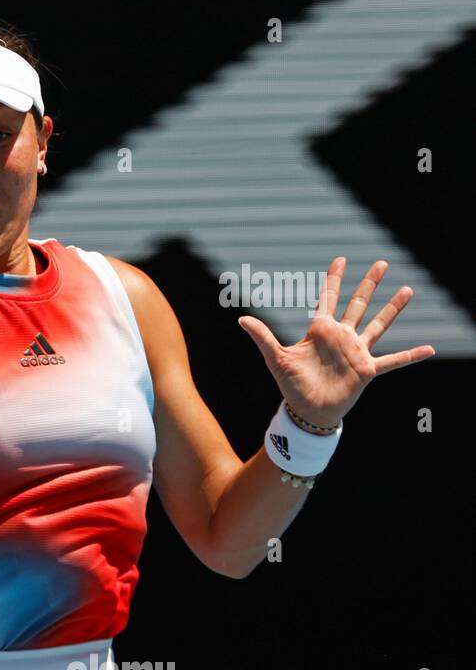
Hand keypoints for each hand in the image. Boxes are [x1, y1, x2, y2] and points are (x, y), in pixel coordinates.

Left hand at [236, 257, 434, 426]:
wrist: (306, 411)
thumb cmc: (291, 385)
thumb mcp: (276, 357)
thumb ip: (262, 336)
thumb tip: (241, 318)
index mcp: (320, 330)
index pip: (327, 297)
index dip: (333, 278)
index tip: (340, 258)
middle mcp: (342, 337)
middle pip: (358, 304)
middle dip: (369, 283)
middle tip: (381, 263)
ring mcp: (356, 352)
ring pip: (379, 325)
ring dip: (393, 308)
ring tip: (408, 289)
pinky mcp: (367, 370)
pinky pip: (394, 360)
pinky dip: (411, 355)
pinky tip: (430, 349)